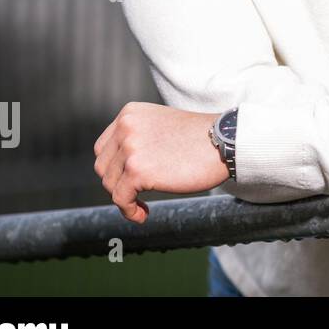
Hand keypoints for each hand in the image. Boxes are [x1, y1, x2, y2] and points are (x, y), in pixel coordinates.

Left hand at [93, 102, 229, 222]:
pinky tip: (142, 215)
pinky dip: (129, 211)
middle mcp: (126, 127)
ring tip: (142, 206)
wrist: (225, 142)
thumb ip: (139, 137)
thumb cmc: (201, 138)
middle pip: (103, 167)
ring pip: (110, 184)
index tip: (129, 180)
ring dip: (125, 198)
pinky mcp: (138, 170)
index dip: (114, 168)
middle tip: (138, 193)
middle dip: (118, 183)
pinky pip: (121, 199)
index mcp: (130, 113)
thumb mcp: (161, 126)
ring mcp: (130, 148)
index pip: (104, 147)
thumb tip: (121, 166)